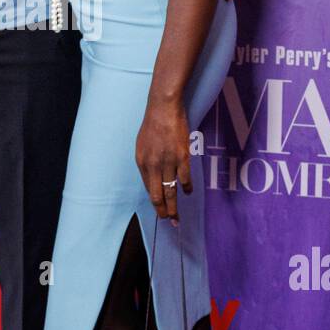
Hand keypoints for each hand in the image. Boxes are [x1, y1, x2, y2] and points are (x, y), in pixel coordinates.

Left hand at [135, 99, 191, 223]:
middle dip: (163, 211)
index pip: (148, 189)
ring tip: (176, 217)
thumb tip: (154, 179)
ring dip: (174, 206)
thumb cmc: (152, 125)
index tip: (159, 212)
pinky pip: (185, 178)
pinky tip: (188, 193)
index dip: (154, 202)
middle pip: (158, 195)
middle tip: (169, 222)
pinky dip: (187, 188)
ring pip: (171, 191)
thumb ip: (147, 163)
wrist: (163, 108)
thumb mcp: (142, 145)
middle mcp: (153, 165)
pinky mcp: (182, 157)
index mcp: (141, 162)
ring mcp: (168, 162)